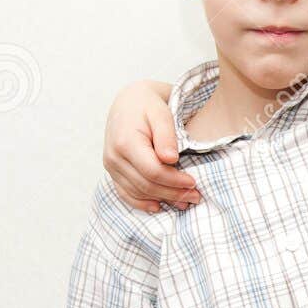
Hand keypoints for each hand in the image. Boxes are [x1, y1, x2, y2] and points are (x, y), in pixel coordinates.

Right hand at [103, 79, 200, 212]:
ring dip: (163, 199)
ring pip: (137, 192)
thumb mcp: (161, 113)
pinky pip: (126, 193)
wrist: (128, 102)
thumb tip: (171, 159)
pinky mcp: (112, 171)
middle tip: (196, 196)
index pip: (152, 171)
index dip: (174, 181)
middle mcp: (114, 157)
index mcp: (126, 142)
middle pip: (146, 185)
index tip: (194, 182)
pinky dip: (142, 202)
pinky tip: (159, 206)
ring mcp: (111, 166)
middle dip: (173, 193)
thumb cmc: (148, 105)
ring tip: (185, 201)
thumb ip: (166, 135)